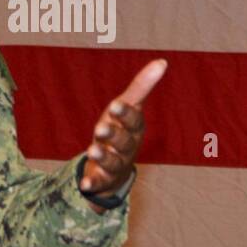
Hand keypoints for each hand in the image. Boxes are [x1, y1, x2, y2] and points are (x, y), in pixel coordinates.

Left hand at [79, 59, 167, 210]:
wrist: (115, 167)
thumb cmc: (120, 129)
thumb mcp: (127, 108)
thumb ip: (141, 87)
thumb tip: (163, 62)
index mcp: (133, 128)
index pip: (132, 120)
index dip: (124, 114)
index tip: (115, 105)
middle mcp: (127, 147)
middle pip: (122, 141)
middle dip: (112, 135)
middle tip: (100, 129)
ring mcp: (115, 165)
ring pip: (111, 162)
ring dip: (102, 157)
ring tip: (91, 151)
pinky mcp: (102, 180)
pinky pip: (98, 183)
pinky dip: (92, 184)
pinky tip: (84, 185)